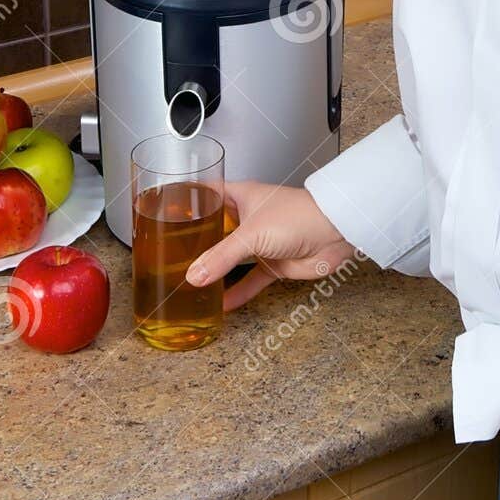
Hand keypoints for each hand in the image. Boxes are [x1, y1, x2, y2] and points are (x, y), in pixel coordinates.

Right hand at [184, 180, 357, 311]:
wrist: (335, 232)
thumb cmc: (300, 215)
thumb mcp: (252, 234)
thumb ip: (221, 257)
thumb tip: (195, 275)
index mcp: (241, 196)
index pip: (208, 193)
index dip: (188, 201)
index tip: (164, 211)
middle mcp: (249, 217)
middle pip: (216, 229)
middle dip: (197, 242)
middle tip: (170, 255)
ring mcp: (260, 241)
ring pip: (231, 258)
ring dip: (215, 270)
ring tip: (190, 282)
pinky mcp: (273, 263)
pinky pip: (250, 281)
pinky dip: (237, 293)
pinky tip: (222, 305)